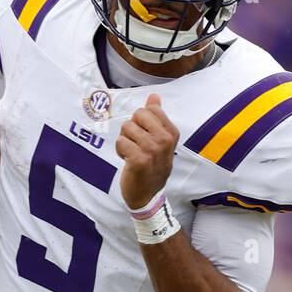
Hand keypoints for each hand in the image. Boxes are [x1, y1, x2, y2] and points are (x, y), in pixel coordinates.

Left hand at [115, 93, 178, 210]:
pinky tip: (128, 161)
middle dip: (131, 129)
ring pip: (126, 128)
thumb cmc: (152, 166)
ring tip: (132, 155)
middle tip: (136, 145)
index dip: (141, 121)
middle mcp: (164, 140)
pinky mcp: (139, 160)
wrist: (148, 195)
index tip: (144, 136)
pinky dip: (120, 151)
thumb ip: (156, 116)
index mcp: (171, 133)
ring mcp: (152, 150)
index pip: (150, 109)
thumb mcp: (159, 141)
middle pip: (137, 115)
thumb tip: (154, 96)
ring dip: (125, 141)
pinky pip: (120, 142)